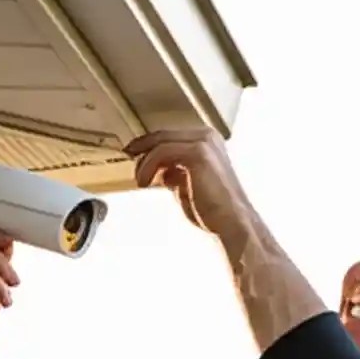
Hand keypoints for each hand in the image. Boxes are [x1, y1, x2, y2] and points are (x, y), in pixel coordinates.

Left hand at [125, 128, 253, 237]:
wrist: (231, 223)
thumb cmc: (212, 209)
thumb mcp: (187, 185)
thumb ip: (174, 173)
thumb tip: (159, 171)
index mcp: (207, 141)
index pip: (170, 136)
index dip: (148, 144)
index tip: (133, 153)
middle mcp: (207, 136)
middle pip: (163, 135)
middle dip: (142, 146)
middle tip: (128, 157)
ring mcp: (204, 142)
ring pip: (161, 142)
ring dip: (145, 162)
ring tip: (140, 180)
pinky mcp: (198, 152)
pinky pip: (162, 152)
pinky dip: (149, 166)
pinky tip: (146, 183)